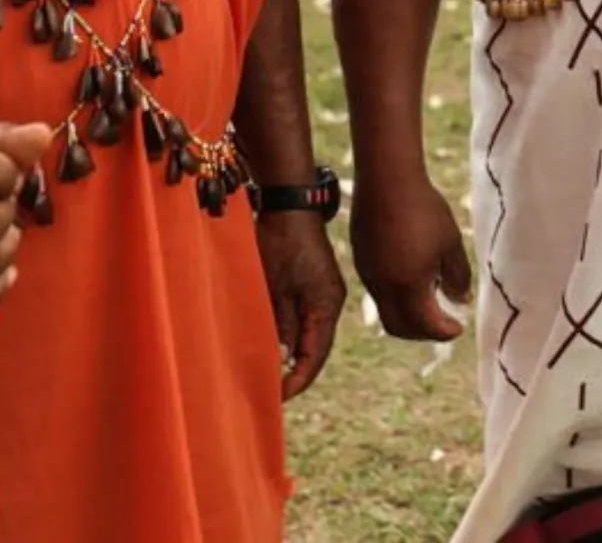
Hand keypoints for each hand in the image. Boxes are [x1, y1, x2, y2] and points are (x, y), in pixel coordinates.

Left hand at [258, 210, 346, 397]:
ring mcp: (324, 293)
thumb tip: (282, 359)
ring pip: (310, 336)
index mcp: (326, 305)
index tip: (277, 397)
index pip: (316, 355)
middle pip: (317, 349)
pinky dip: (291, 337)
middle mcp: (330, 303)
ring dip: (293, 356)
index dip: (298, 380)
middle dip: (296, 373)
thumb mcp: (274, 287)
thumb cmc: (280, 242)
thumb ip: (280, 324)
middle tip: (272, 394)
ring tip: (271, 376)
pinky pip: (305, 320)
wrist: (289, 203)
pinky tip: (275, 345)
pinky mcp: (314, 285)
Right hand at [350, 169, 471, 340]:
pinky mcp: (361, 259)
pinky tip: (411, 276)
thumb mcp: (450, 243)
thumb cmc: (424, 210)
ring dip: (408, 313)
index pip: (426, 326)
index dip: (444, 332)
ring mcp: (368, 274)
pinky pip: (377, 290)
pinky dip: (395, 296)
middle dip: (422, 332)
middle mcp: (383, 287)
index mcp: (408, 287)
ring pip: (386, 309)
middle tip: (442, 322)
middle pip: (399, 327)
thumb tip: (461, 300)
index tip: (458, 327)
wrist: (387, 180)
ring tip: (429, 297)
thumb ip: (458, 277)